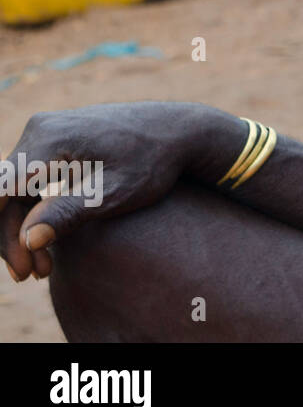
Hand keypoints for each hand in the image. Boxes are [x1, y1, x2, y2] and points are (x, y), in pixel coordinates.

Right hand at [0, 101, 221, 280]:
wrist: (180, 131)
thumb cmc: (154, 161)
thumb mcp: (116, 192)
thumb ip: (70, 212)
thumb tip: (30, 238)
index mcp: (49, 140)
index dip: (3, 232)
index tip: (19, 266)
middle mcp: (41, 130)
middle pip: (3, 193)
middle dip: (13, 237)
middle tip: (29, 276)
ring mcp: (47, 133)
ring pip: (14, 190)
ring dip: (23, 228)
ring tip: (42, 269)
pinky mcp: (56, 141)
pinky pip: (30, 181)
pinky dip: (35, 211)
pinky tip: (49, 243)